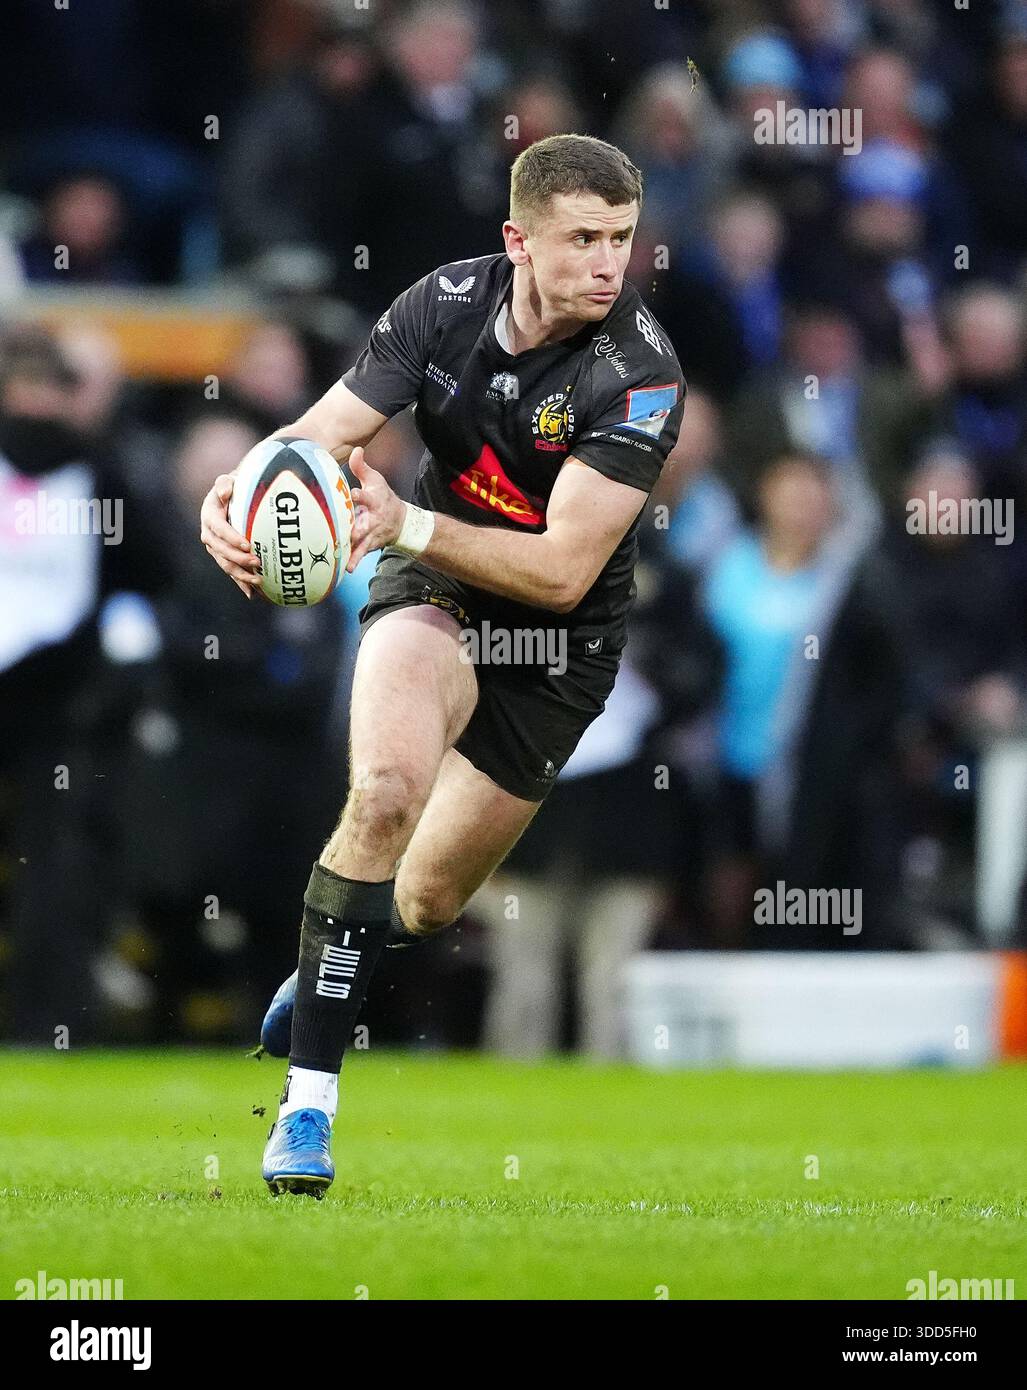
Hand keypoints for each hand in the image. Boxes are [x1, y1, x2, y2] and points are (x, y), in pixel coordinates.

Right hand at [199, 472, 261, 598]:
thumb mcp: (227, 481)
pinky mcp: (223, 558)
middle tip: (258, 563)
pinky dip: (242, 584)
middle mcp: (209, 535)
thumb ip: (224, 483)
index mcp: (209, 516)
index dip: (232, 538)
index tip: (248, 544)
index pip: (219, 528)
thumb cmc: (233, 488)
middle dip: (239, 559)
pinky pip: (232, 573)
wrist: (229, 499)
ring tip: (259, 581)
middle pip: (221, 551)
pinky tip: (253, 595)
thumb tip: (225, 490)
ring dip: (241, 575)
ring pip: (226, 565)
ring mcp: (216, 549)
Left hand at [346, 447, 406, 571]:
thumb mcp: (375, 480)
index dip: (359, 495)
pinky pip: (360, 554)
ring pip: (362, 543)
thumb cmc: (383, 497)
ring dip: (354, 551)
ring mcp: (371, 534)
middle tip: (346, 534)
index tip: (352, 494)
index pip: (366, 496)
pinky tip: (344, 569)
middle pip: (363, 525)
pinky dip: (353, 562)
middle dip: (355, 530)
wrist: (401, 521)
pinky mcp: (369, 545)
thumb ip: (361, 467)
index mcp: (373, 501)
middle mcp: (373, 519)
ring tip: (346, 561)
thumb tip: (355, 449)